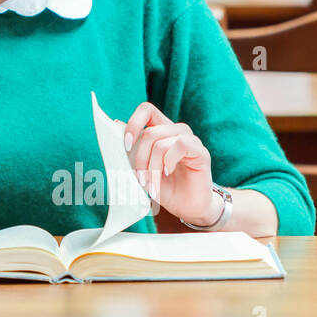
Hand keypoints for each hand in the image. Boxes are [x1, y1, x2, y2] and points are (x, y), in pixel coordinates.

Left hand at [123, 102, 219, 226]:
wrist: (186, 207)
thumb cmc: (163, 186)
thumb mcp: (142, 168)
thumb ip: (132, 148)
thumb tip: (115, 123)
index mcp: (161, 130)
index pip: (146, 109)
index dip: (133, 123)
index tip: (126, 146)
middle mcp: (176, 130)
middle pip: (149, 133)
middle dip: (140, 159)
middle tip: (140, 179)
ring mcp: (190, 139)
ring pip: (160, 143)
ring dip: (152, 167)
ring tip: (151, 184)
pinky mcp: (201, 151)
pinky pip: (180, 145)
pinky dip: (169, 161)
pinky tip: (168, 172)